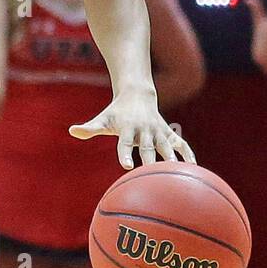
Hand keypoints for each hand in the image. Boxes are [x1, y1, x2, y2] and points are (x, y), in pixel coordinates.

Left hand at [69, 89, 195, 168]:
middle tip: (153, 173)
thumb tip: (73, 131)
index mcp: (127, 129)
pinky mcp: (168, 133)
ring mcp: (158, 131)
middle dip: (149, 160)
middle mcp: (144, 130)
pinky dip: (187, 153)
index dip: (125, 153)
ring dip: (171, 158)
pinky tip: (193, 168)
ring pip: (166, 146)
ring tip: (175, 173)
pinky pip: (181, 144)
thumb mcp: (103, 119)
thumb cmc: (116, 113)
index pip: (125, 143)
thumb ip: (89, 128)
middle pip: (147, 147)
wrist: (137, 94)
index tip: (126, 165)